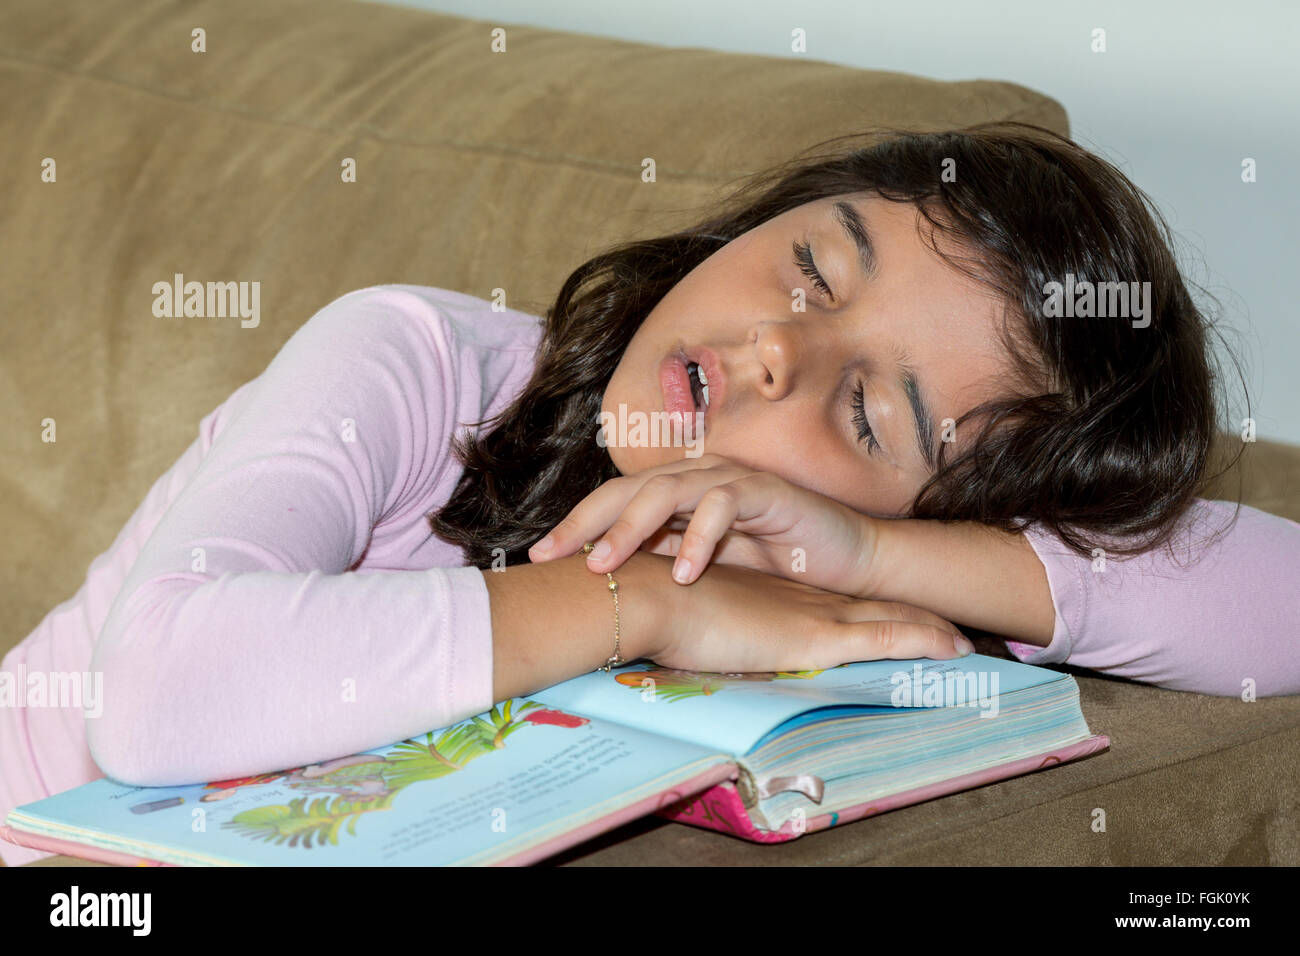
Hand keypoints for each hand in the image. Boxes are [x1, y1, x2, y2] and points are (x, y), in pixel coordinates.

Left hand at [528, 453, 880, 597]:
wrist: (845, 561)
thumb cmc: (774, 565)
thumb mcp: (705, 566)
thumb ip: (661, 558)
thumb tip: (601, 575)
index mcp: (678, 492)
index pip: (614, 499)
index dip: (574, 524)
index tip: (537, 559)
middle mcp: (698, 477)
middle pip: (627, 489)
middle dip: (585, 522)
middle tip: (550, 556)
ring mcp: (731, 479)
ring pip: (667, 491)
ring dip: (631, 529)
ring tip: (604, 564)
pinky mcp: (767, 492)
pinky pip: (723, 506)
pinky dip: (700, 539)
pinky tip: (683, 573)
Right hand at [645, 562, 971, 671]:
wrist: (648, 598)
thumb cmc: (654, 610)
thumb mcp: (685, 619)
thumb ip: (699, 626)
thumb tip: (685, 640)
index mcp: (772, 595)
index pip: (832, 600)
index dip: (865, 604)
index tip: (892, 610)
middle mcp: (798, 598)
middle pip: (867, 603)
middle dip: (907, 613)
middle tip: (945, 624)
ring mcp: (810, 612)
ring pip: (886, 616)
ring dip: (926, 626)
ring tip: (961, 638)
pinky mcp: (814, 634)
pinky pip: (884, 638)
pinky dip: (921, 642)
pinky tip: (954, 648)